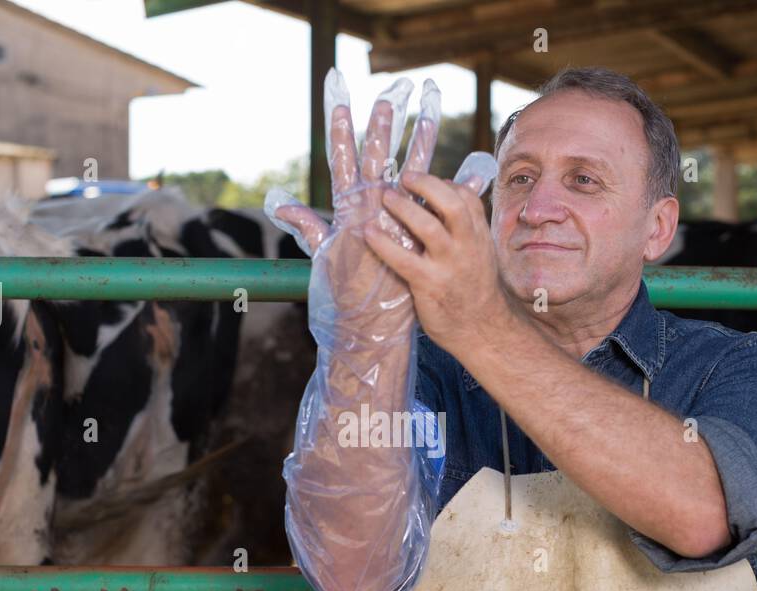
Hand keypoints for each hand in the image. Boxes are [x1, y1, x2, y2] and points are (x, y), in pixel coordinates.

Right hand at [265, 70, 440, 332]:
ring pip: (408, 175)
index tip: (340, 96)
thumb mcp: (328, 254)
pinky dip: (458, 187)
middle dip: (381, 125)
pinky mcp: (414, 246)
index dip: (342, 129)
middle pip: (374, 159)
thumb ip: (311, 224)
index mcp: (348, 213)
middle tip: (389, 90)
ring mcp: (391, 230)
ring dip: (417, 140)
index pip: (343, 161)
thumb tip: (282, 205)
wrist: (364, 333)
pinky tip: (474, 163)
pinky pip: (442, 213)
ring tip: (425, 108)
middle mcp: (366, 216)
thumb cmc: (347, 295)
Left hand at [365, 163, 504, 357]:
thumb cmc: (473, 289)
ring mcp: (450, 266)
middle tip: (405, 177)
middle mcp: (467, 246)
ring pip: (430, 227)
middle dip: (427, 185)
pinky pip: (404, 259)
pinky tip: (368, 233)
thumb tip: (451, 190)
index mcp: (479, 236)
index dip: (446, 183)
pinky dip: (383, 243)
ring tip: (386, 198)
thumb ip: (465, 225)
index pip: (467, 197)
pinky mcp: (430, 285)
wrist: (482, 330)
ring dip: (405, 208)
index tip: (426, 182)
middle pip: (453, 204)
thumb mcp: (480, 253)